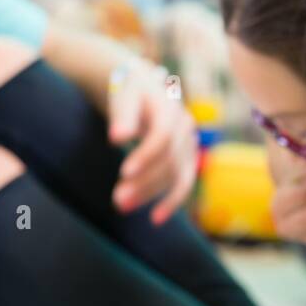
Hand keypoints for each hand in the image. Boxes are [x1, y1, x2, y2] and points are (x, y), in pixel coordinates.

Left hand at [108, 61, 198, 226]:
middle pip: (169, 160)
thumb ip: (122, 115)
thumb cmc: (127, 90)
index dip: (146, 156)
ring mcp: (189, 143)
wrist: (141, 86)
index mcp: (169, 108)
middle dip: (145, 182)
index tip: (124, 173)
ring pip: (176, 175)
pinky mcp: (186, 158)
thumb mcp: (122, 94)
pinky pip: (183, 182)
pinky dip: (171, 201)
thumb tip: (117, 137)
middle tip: (117, 201)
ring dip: (151, 194)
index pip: (163, 136)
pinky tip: (156, 218)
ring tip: (122, 207)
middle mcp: (184, 126)